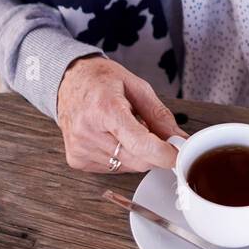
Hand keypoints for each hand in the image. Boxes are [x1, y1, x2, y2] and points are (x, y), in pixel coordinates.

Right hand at [55, 55, 184, 172]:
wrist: (69, 81)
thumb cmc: (101, 80)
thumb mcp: (137, 87)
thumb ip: (159, 115)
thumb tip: (178, 138)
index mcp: (105, 109)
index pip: (140, 144)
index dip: (164, 154)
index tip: (177, 155)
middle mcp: (88, 132)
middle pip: (137, 160)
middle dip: (155, 152)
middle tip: (157, 135)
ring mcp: (80, 149)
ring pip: (128, 167)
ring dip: (137, 154)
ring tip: (127, 129)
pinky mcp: (77, 160)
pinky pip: (113, 168)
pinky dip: (123, 157)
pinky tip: (114, 138)